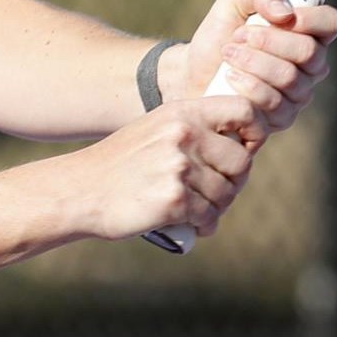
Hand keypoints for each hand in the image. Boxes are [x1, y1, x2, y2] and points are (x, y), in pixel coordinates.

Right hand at [62, 96, 264, 240]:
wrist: (81, 190)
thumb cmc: (123, 162)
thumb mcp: (157, 128)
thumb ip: (195, 130)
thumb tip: (246, 146)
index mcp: (182, 112)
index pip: (244, 110)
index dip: (254, 132)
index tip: (246, 150)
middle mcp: (184, 134)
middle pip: (242, 160)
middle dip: (234, 181)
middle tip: (218, 192)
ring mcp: (178, 167)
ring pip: (226, 193)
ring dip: (217, 207)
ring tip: (200, 209)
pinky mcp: (173, 200)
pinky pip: (210, 216)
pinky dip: (205, 225)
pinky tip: (194, 224)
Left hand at [176, 0, 336, 136]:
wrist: (194, 70)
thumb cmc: (221, 32)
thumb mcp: (235, 0)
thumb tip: (285, 13)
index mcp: (308, 31)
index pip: (331, 23)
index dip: (310, 19)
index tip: (279, 17)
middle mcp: (311, 64)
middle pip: (309, 52)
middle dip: (267, 41)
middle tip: (238, 35)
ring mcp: (299, 93)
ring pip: (289, 78)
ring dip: (252, 61)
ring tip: (229, 53)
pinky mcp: (283, 117)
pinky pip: (274, 103)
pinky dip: (247, 86)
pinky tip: (230, 77)